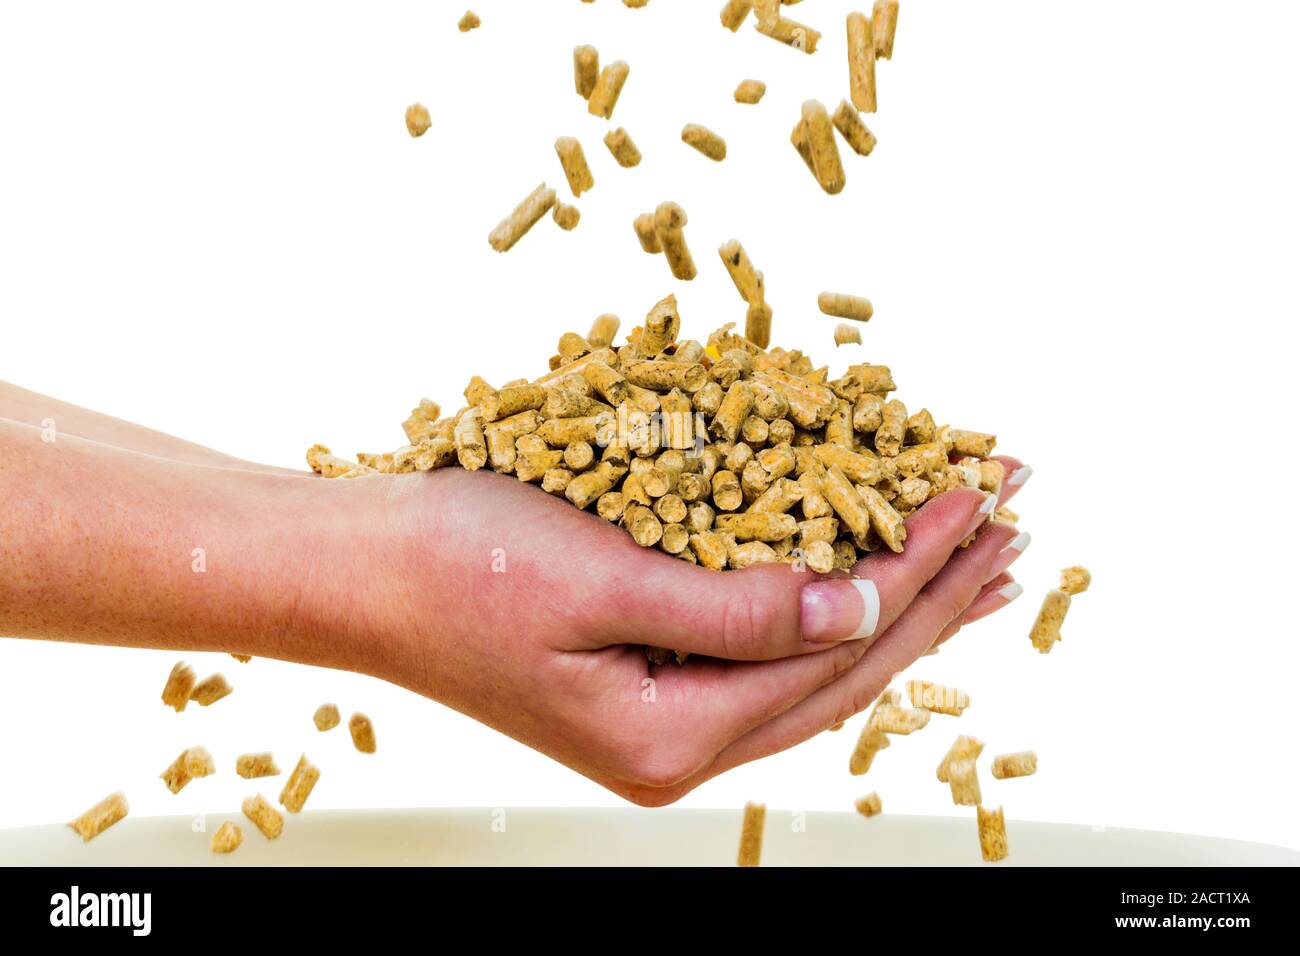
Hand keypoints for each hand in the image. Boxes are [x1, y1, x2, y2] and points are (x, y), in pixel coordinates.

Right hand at [361, 457, 1031, 805]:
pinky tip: (861, 571)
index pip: (835, 650)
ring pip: (811, 660)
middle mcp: (677, 744)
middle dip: (933, 592)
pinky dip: (824, 594)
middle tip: (1012, 521)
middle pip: (842, 670)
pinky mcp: (645, 675)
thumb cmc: (456, 566)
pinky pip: (764, 643)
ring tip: (969, 556)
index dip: (917, 568)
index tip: (977, 493)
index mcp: (669, 740)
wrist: (355, 571)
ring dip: (894, 597)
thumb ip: (739, 609)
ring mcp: (662, 716)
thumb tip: (861, 603)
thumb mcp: (602, 580)